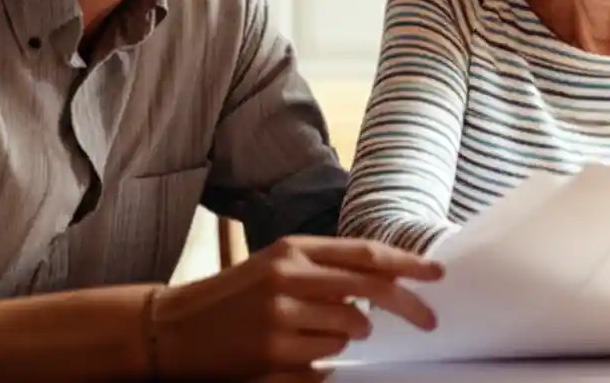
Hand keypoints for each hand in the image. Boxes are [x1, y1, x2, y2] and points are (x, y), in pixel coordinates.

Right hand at [147, 235, 442, 378]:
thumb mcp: (275, 267)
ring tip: (308, 335)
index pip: (365, 253)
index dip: (407, 263)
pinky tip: (291, 353)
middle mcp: (288, 276)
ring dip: (345, 339)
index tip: (437, 273)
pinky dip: (320, 361)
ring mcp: (280, 314)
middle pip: (370, 290)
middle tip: (429, 321)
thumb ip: (324, 270)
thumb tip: (381, 285)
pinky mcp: (273, 351)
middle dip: (408, 306)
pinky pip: (326, 361)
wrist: (173, 328)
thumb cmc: (232, 298)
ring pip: (350, 331)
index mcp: (292, 249)